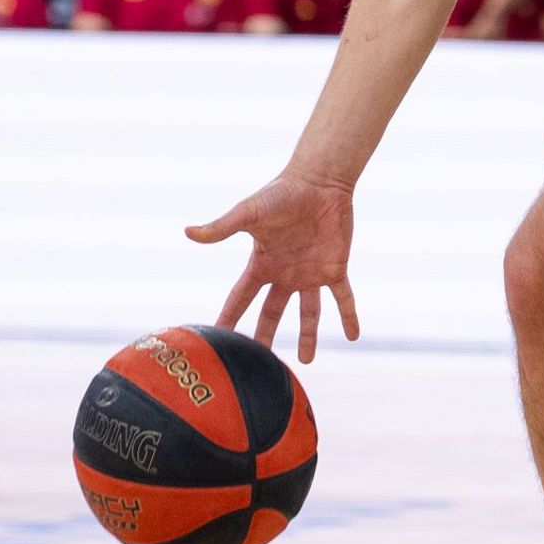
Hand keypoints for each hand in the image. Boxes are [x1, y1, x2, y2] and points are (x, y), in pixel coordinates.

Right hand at [185, 169, 360, 361]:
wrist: (318, 181)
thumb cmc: (281, 193)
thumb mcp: (249, 213)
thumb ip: (222, 227)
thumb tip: (188, 233)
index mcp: (262, 264)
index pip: (241, 297)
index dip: (230, 318)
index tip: (218, 339)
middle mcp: (285, 273)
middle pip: (272, 312)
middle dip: (266, 336)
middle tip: (260, 362)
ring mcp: (311, 273)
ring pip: (309, 312)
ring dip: (309, 336)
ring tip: (307, 361)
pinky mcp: (335, 267)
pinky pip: (344, 297)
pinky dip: (350, 315)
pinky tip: (355, 336)